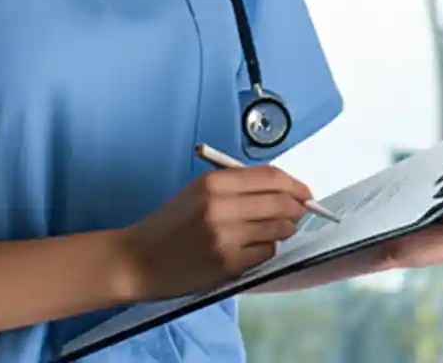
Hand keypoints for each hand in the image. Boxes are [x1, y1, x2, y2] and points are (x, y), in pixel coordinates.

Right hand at [119, 166, 310, 300]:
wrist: (138, 260)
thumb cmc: (170, 224)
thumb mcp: (198, 191)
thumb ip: (239, 186)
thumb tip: (285, 189)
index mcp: (213, 183)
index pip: (271, 177)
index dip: (295, 184)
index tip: (304, 192)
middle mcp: (221, 207)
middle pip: (281, 202)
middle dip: (297, 208)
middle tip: (298, 212)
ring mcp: (225, 238)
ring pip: (279, 229)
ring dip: (284, 230)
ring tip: (273, 231)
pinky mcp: (228, 264)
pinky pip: (266, 253)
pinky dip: (267, 250)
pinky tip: (252, 248)